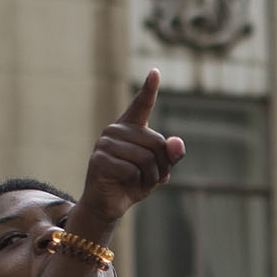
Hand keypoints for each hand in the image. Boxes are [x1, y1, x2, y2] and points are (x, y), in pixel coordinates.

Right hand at [71, 72, 183, 233]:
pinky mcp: (99, 160)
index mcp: (130, 128)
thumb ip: (171, 155)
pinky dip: (135, 183)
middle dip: (160, 166)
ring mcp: (105, 143)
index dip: (149, 88)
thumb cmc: (133, 183)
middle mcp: (115, 130)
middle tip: (149, 177)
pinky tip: (124, 184)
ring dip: (149, 177)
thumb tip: (178, 143)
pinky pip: (132, 171)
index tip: (155, 71)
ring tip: (136, 181)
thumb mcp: (158, 170)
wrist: (108, 205)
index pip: (141, 105)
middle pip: (156, 143)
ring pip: (145, 158)